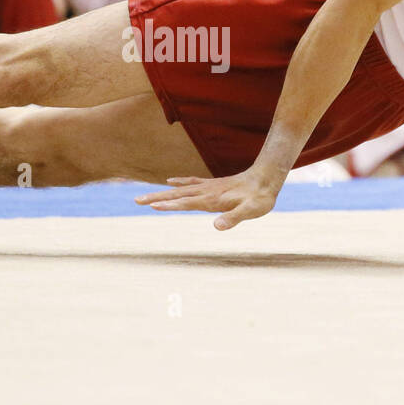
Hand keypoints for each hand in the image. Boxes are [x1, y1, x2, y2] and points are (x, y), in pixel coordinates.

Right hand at [135, 166, 284, 229]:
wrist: (267, 178)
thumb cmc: (260, 198)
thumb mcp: (250, 211)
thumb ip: (234, 218)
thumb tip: (217, 226)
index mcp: (211, 200)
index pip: (185, 203)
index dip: (169, 206)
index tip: (152, 206)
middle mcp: (206, 192)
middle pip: (176, 196)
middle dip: (156, 198)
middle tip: (136, 200)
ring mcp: (208, 187)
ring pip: (179, 190)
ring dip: (161, 193)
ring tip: (145, 197)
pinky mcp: (212, 185)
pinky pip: (190, 183)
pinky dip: (179, 183)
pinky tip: (170, 182)